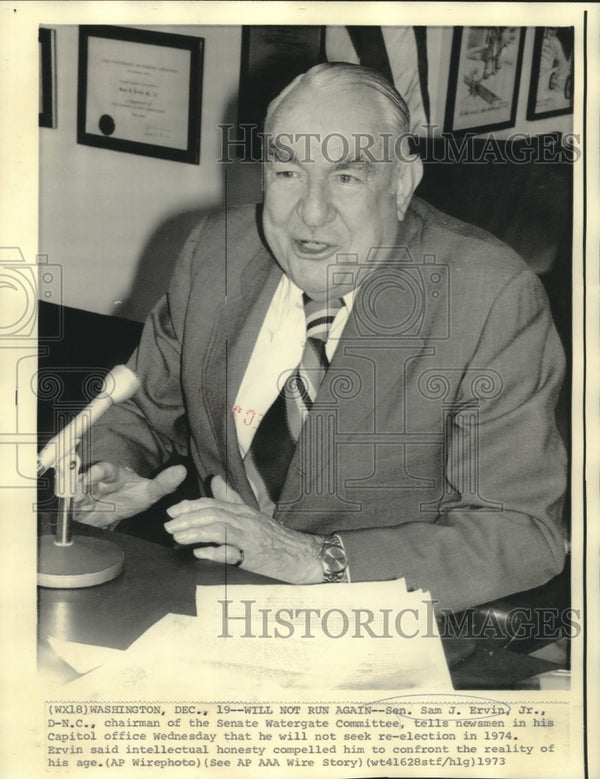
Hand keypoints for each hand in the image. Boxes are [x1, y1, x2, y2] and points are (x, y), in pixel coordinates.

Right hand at [73, 462, 186, 528]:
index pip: (103, 470)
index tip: (91, 477)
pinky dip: (66, 513)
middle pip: (81, 482)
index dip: (96, 472)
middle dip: (76, 486)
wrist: (118, 509)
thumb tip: (181, 471)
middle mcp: (94, 484)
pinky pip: (66, 511)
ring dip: (70, 500)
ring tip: (70, 505)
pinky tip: (68, 516)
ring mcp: (83, 497)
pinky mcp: (75, 511)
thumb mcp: (149, 492)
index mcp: (112, 475)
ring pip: (71, 496)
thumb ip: (163, 483)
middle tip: (74, 493)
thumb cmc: (132, 496)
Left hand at [164, 475, 322, 583]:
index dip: (191, 506)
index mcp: (243, 510)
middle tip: (168, 525)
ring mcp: (250, 538)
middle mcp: (246, 520)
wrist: (301, 554)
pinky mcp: (254, 557)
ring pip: (219, 530)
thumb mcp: (252, 514)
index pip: (213, 503)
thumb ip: (231, 498)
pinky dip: (215, 552)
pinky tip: (199, 553)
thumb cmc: (273, 537)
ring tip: (177, 537)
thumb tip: (214, 479)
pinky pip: (233, 553)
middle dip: (188, 519)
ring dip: (196, 533)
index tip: (172, 510)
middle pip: (213, 514)